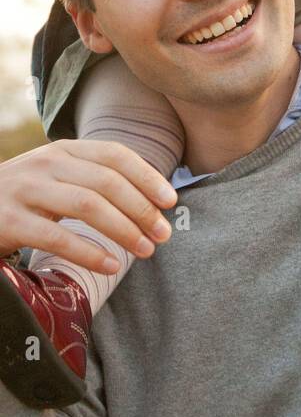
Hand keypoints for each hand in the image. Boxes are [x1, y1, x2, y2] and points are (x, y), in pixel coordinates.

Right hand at [0, 140, 177, 272]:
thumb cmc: (22, 200)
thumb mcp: (55, 178)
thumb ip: (90, 179)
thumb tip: (148, 199)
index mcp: (63, 150)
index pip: (114, 154)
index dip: (146, 176)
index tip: (169, 201)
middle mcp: (46, 164)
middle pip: (106, 181)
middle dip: (141, 208)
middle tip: (163, 233)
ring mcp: (26, 190)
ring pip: (87, 204)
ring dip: (123, 229)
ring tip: (145, 249)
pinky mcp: (9, 221)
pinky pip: (56, 237)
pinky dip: (88, 251)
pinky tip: (109, 265)